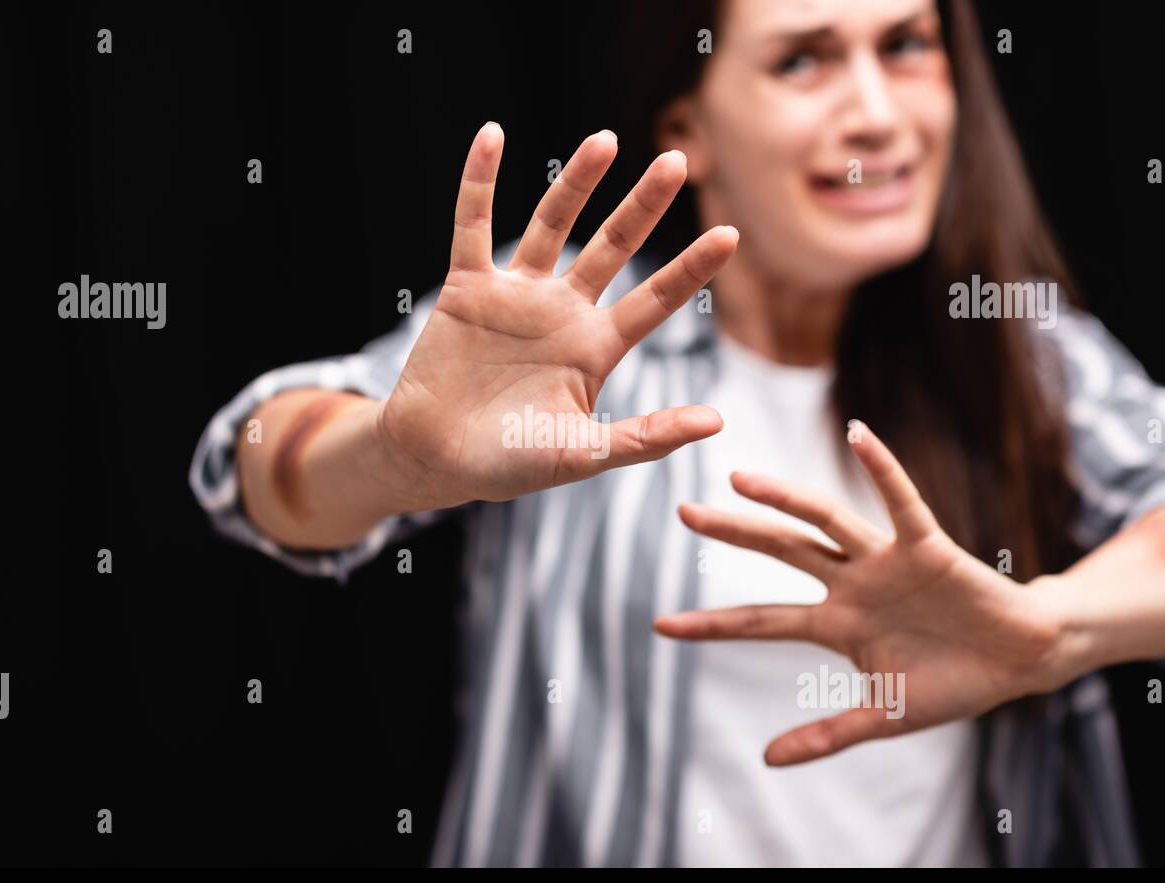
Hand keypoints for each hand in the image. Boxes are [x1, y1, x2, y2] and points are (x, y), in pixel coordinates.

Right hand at [376, 122, 739, 511]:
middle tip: (677, 159)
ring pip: (551, 225)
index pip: (655, 300)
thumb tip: (716, 421)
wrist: (433, 460)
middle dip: (644, 207)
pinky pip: (472, 225)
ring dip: (576, 183)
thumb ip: (644, 437)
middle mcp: (562, 312)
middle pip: (613, 247)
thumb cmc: (509, 466)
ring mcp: (515, 295)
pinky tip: (491, 136)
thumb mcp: (582, 454)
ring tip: (604, 140)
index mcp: (595, 349)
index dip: (692, 268)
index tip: (731, 234)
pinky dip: (479, 181)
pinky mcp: (467, 288)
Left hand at [654, 419, 1073, 766]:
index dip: (712, 624)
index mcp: (835, 624)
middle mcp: (851, 584)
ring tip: (739, 478)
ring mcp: (885, 562)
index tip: (661, 625)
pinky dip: (882, 468)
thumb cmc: (953, 685)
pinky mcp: (928, 546)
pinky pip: (902, 502)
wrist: (1021, 662)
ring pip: (825, 520)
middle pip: (779, 551)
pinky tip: (858, 434)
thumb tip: (765, 760)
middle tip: (683, 514)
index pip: (760, 620)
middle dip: (733, 533)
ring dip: (785, 497)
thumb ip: (826, 737)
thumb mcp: (882, 718)